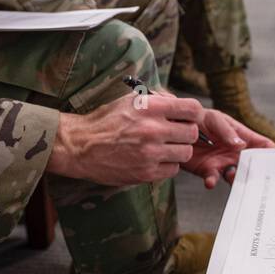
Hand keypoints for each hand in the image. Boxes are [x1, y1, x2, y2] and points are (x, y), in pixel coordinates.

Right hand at [45, 92, 205, 185]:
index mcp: (150, 107)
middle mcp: (152, 129)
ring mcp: (150, 153)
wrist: (80, 146)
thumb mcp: (130, 100)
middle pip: (192, 133)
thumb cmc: (105, 121)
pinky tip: (155, 159)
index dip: (194, 114)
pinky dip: (167, 165)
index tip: (189, 118)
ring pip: (186, 153)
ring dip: (178, 150)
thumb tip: (179, 103)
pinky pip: (173, 170)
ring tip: (164, 147)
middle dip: (186, 133)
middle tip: (175, 134)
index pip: (192, 109)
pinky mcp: (146, 173)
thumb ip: (157, 100)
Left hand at [184, 108, 274, 188]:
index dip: (273, 153)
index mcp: (242, 137)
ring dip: (237, 179)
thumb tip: (241, 145)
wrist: (175, 128)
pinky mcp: (208, 171)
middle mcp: (235, 152)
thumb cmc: (199, 118)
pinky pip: (213, 180)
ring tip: (233, 176)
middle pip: (253, 165)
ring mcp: (223, 163)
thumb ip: (227, 131)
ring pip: (236, 176)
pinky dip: (213, 182)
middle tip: (260, 178)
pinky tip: (210, 181)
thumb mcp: (214, 119)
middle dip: (258, 172)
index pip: (263, 145)